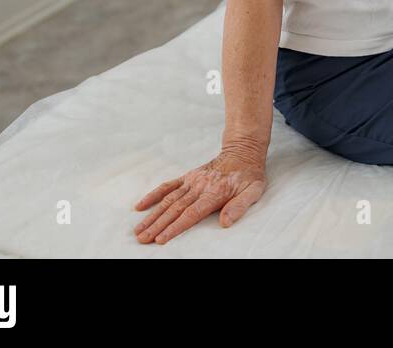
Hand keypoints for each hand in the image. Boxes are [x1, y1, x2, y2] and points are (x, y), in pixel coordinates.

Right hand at [133, 147, 266, 244]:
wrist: (243, 152)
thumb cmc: (249, 176)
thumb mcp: (254, 191)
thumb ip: (239, 206)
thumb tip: (225, 223)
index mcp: (215, 193)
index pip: (191, 214)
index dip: (175, 227)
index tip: (161, 239)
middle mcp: (200, 187)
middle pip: (175, 209)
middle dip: (157, 225)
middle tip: (142, 239)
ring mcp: (191, 181)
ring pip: (168, 200)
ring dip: (152, 216)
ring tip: (138, 230)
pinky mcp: (187, 177)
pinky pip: (168, 186)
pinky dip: (153, 195)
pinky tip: (140, 206)